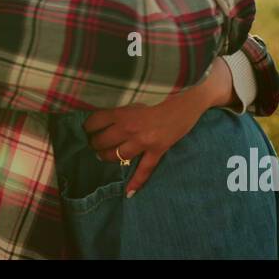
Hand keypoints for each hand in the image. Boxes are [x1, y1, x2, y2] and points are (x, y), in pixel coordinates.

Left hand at [83, 56, 234, 196]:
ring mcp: (144, 141)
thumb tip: (107, 103)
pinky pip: (145, 169)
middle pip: (103, 141)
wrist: (191, 92)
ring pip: (117, 155)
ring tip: (102, 155)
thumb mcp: (138, 88)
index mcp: (123, 110)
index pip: (96, 121)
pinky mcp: (158, 149)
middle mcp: (129, 127)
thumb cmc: (164, 85)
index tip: (88, 127)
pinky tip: (128, 193)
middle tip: (94, 142)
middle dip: (95, 142)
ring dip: (106, 156)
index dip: (89, 126)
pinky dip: (136, 181)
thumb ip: (122, 99)